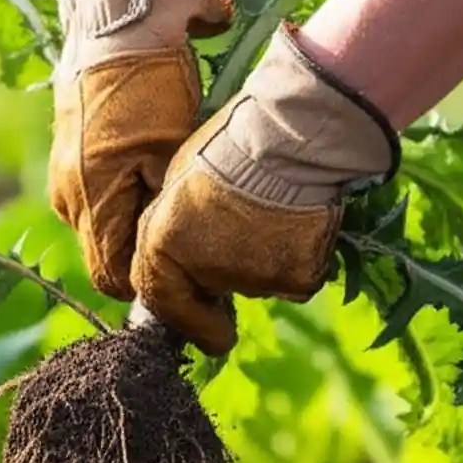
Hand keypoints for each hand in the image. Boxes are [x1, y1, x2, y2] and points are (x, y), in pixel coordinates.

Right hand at [46, 0, 232, 299]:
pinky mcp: (68, 156)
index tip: (189, 287)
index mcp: (92, 199)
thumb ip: (166, 214)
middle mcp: (68, 194)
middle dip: (141, 265)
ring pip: (100, 228)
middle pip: (104, 257)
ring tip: (171, 218)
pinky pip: (93, 200)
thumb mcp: (172, 155)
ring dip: (132, 232)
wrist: (116, 26)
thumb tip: (175, 260)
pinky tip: (150, 186)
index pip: (113, 276)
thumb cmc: (153, 87)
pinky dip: (120, 204)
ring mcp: (63, 175)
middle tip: (189, 258)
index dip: (150, 289)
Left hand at [130, 23, 399, 354]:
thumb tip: (177, 251)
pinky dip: (299, 258)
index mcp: (163, 247)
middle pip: (214, 289)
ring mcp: (251, 279)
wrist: (288, 137)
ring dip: (262, 259)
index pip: (162, 300)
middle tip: (245, 240)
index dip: (183, 314)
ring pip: (257, 282)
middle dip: (224, 279)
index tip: (203, 325)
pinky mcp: (294, 279)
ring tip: (273, 210)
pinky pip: (296, 278)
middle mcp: (203, 272)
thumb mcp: (178, 181)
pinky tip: (300, 223)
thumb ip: (170, 227)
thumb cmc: (229, 145)